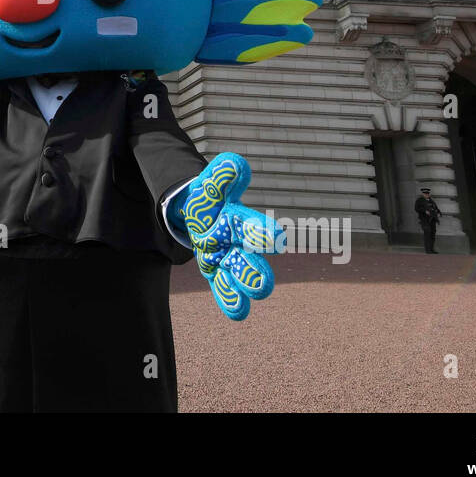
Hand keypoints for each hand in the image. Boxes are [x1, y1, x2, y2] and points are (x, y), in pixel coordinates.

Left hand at [170, 153, 283, 320]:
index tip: (275, 238)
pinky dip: (231, 299)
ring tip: (255, 295)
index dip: (261, 232)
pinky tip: (239, 313)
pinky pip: (223, 287)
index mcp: (239, 220)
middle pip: (250, 258)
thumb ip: (222, 175)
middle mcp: (239, 243)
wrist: (200, 213)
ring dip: (245, 285)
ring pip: (239, 275)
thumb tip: (235, 163)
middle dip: (255, 270)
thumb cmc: (209, 198)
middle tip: (264, 285)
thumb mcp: (210, 184)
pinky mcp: (217, 272)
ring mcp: (229, 259)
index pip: (251, 226)